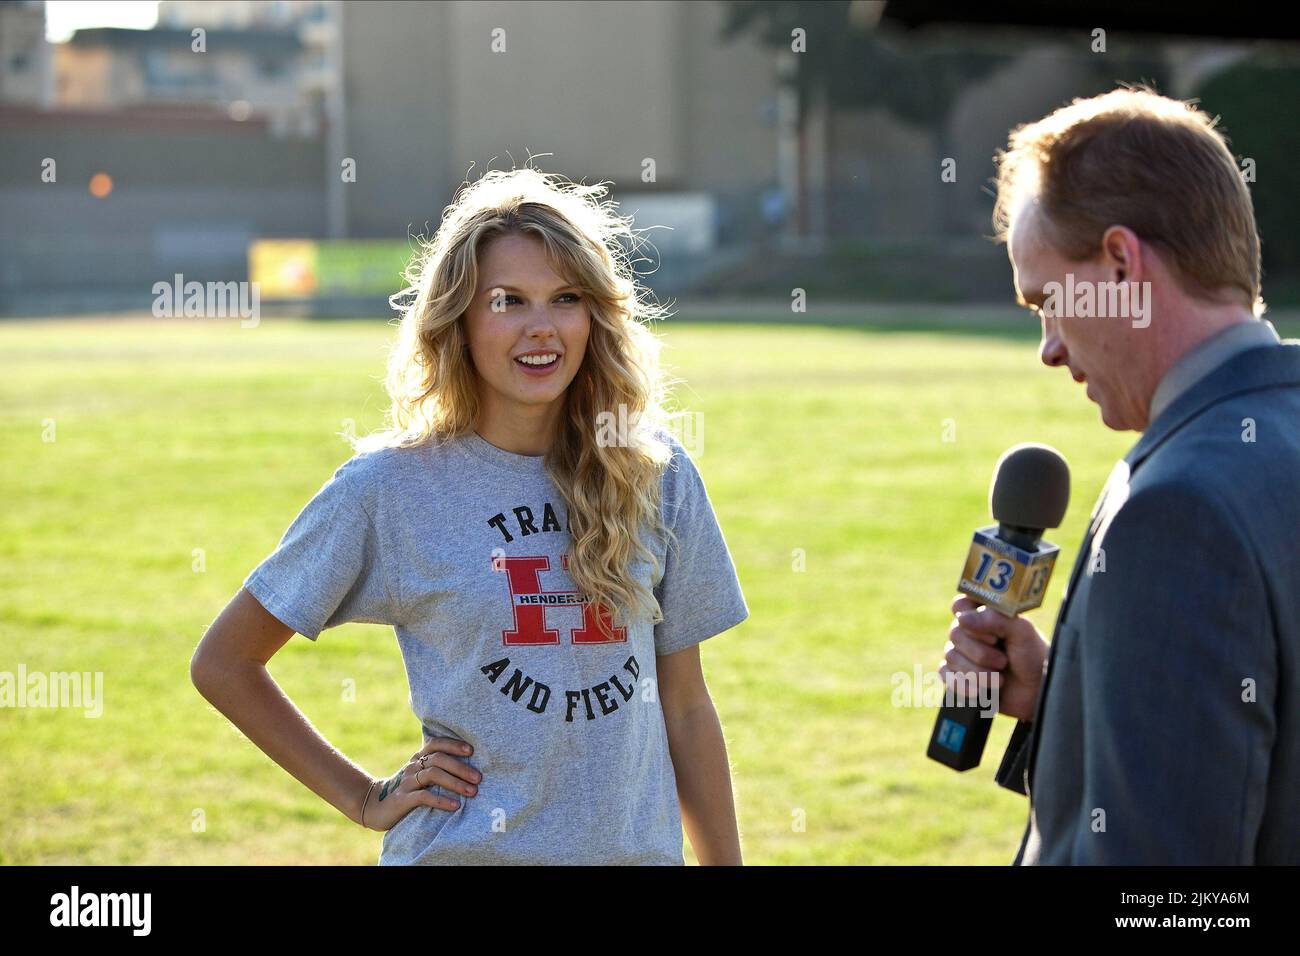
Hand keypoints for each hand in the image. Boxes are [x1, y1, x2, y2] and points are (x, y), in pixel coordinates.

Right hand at [360, 736, 481, 831]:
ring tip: (472, 791)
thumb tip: (469, 765)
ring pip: (433, 775)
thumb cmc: (406, 789)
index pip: (436, 744)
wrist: (374, 806)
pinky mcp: (402, 799)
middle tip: (479, 778)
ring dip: (455, 782)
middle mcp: (412, 766)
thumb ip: (437, 767)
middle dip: (461, 767)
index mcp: (418, 758)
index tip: (471, 751)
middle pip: (439, 760)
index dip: (453, 744)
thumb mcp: (419, 774)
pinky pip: (423, 797)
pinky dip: (441, 800)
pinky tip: (455, 805)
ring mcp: (406, 782)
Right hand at [939, 595, 1047, 720]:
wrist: (1036, 692)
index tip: (994, 634)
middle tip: (1003, 661)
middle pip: (955, 634)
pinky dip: (963, 685)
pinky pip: (945, 676)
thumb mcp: (1022, 632)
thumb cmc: (1033, 657)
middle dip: (981, 653)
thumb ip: (995, 619)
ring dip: (978, 672)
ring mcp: (962, 654)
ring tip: (1000, 680)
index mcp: (984, 614)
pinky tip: (979, 691)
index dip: (972, 619)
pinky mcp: (958, 675)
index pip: (960, 605)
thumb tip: (962, 619)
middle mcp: (970, 632)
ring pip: (951, 657)